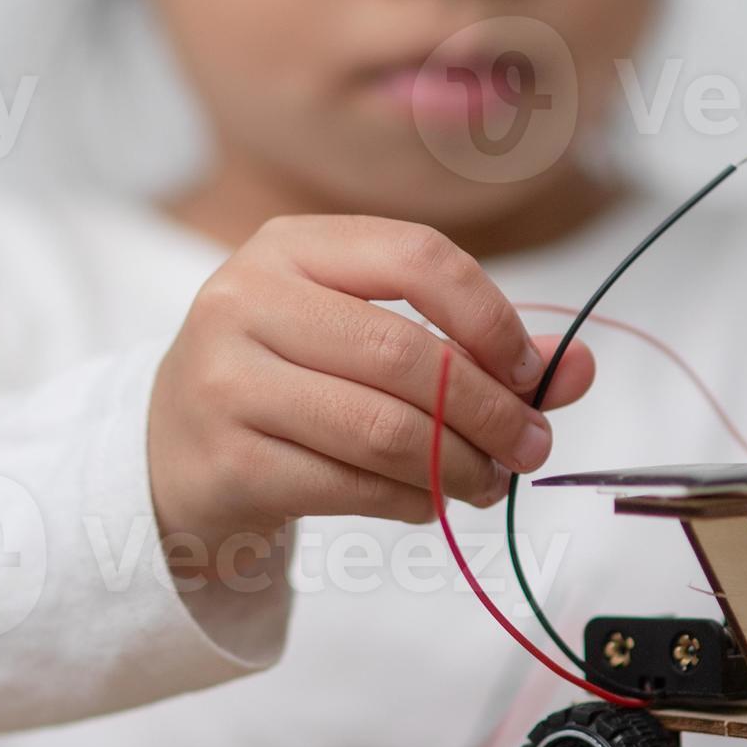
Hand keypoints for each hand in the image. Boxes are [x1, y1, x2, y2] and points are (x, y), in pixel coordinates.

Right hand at [147, 216, 595, 563]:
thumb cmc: (287, 382)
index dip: (490, 316)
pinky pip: (350, 485)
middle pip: (403, 353)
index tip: (531, 373)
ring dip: (460, 465)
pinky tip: (428, 499)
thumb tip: (577, 370)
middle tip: (531, 447)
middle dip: (489, 410)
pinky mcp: (226, 462)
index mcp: (290, 246)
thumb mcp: (362, 336)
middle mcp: (245, 299)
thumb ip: (469, 345)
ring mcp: (226, 382)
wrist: (169, 453)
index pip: (415, 256)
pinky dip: (411, 500)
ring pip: (381, 428)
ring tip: (490, 482)